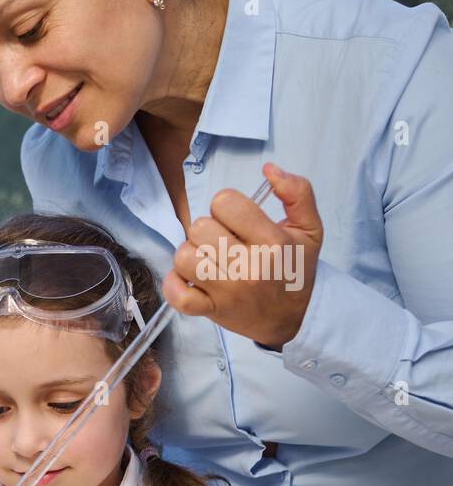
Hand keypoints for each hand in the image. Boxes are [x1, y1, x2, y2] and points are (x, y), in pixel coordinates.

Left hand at [163, 162, 323, 349]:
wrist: (293, 317)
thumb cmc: (295, 269)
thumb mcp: (310, 228)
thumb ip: (297, 192)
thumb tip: (270, 169)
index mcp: (272, 241)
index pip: (225, 203)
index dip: (226, 206)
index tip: (236, 220)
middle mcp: (248, 266)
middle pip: (199, 227)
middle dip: (208, 230)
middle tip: (223, 242)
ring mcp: (227, 291)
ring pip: (184, 256)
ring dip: (191, 254)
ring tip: (209, 259)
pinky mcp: (211, 311)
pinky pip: (178, 295)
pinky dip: (174, 284)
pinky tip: (187, 278)